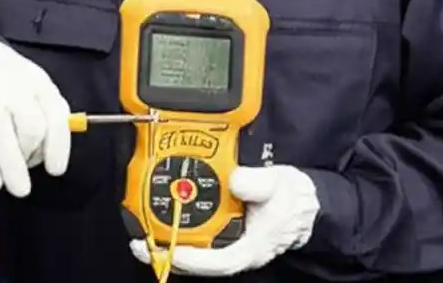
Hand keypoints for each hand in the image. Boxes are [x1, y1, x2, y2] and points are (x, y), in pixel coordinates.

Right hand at [0, 41, 71, 196]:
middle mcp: (16, 86)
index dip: (58, 147)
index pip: (55, 116)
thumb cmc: (11, 84)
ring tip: (15, 188)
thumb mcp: (36, 91)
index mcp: (39, 84)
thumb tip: (53, 159)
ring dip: (11, 165)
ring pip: (2, 133)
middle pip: (31, 127)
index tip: (55, 170)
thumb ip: (48, 119)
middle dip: (31, 156)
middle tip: (27, 176)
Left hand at [130, 165, 319, 275]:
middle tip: (141, 244)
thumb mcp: (279, 184)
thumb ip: (257, 182)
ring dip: (168, 244)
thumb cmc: (291, 198)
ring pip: (194, 251)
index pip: (220, 262)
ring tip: (142, 235)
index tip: (171, 250)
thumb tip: (235, 181)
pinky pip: (196, 237)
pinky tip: (161, 221)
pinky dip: (178, 231)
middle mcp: (236, 249)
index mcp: (252, 246)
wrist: (301, 200)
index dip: (194, 260)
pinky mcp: (221, 233)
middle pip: (198, 261)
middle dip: (168, 254)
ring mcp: (227, 243)